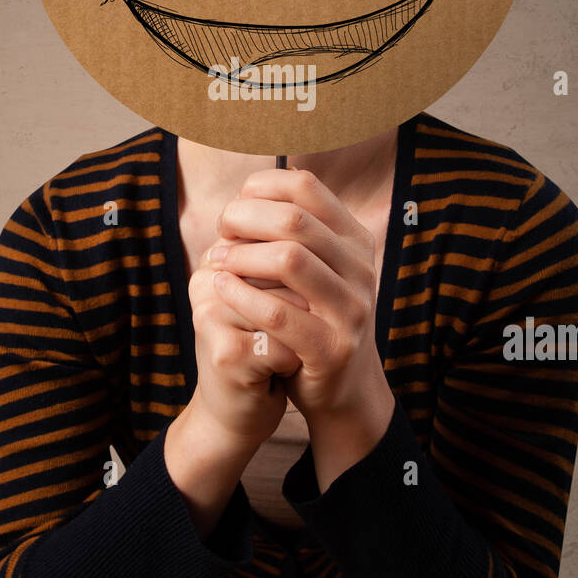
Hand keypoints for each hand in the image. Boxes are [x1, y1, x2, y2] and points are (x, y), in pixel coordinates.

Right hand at [186, 231, 306, 450]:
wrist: (233, 413)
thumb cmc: (259, 348)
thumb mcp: (266, 297)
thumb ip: (282, 260)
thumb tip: (322, 231)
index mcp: (215, 260)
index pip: (278, 240)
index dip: (303, 273)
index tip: (294, 300)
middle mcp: (206, 282)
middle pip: (285, 268)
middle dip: (306, 301)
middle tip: (294, 326)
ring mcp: (211, 316)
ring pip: (288, 304)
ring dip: (303, 328)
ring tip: (287, 344)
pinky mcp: (225, 354)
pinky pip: (285, 345)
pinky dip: (294, 361)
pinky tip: (279, 371)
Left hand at [209, 169, 393, 427]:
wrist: (344, 390)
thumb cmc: (314, 318)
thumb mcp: (314, 269)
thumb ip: (291, 233)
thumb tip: (246, 191)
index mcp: (355, 240)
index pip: (306, 187)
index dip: (261, 188)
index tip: (235, 208)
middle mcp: (361, 269)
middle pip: (294, 219)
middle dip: (245, 219)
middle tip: (220, 233)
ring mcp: (352, 310)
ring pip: (290, 260)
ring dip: (242, 256)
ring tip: (216, 261)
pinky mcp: (334, 350)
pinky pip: (280, 314)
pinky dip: (242, 297)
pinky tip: (221, 289)